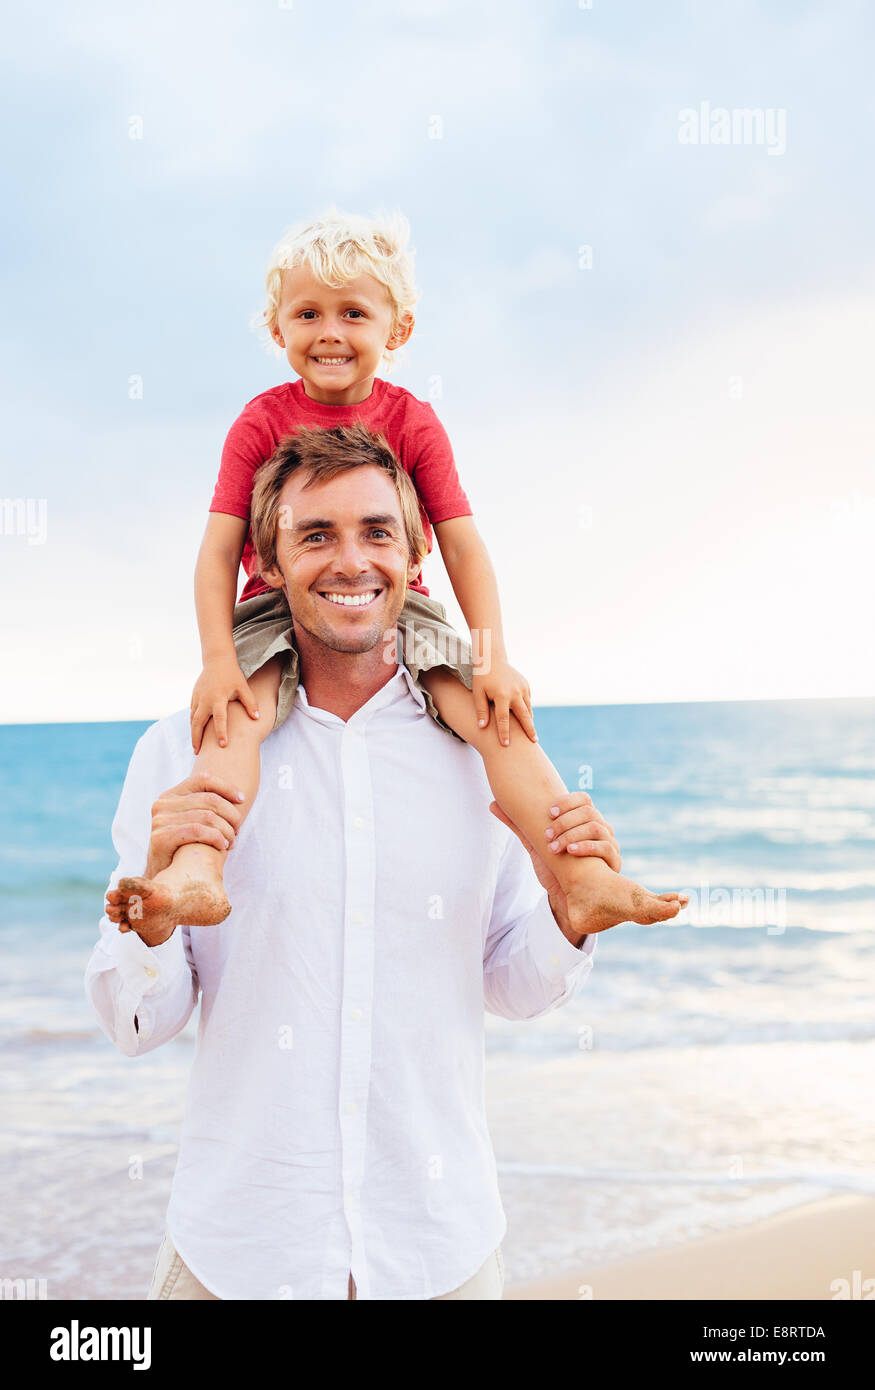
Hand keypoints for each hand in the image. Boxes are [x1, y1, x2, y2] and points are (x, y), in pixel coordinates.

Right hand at [142, 772, 244, 879]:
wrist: (164, 877)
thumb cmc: (185, 848)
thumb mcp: (195, 822)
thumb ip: (207, 807)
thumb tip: (239, 798)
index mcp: (171, 795)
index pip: (203, 779)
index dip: (226, 787)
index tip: (242, 800)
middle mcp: (162, 804)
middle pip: (209, 799)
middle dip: (231, 814)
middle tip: (238, 830)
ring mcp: (159, 821)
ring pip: (206, 816)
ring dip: (226, 830)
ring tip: (231, 841)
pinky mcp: (160, 838)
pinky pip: (197, 830)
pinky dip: (215, 837)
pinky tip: (222, 845)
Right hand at [190, 656, 259, 751]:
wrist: (217, 660)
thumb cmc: (233, 675)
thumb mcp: (243, 688)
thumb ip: (250, 703)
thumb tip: (257, 718)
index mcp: (218, 698)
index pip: (220, 718)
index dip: (221, 732)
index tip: (222, 745)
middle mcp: (205, 700)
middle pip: (197, 723)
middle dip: (197, 739)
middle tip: (198, 753)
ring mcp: (197, 698)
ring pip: (192, 719)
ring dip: (193, 733)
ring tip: (196, 747)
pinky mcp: (194, 697)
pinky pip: (191, 713)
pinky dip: (193, 724)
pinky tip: (196, 733)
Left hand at [473, 660, 536, 746]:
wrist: (492, 659)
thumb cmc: (482, 678)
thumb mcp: (477, 693)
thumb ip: (481, 710)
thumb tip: (482, 727)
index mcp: (501, 695)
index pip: (503, 719)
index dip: (504, 732)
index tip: (506, 744)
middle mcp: (515, 692)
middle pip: (524, 715)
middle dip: (529, 729)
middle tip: (534, 742)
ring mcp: (522, 687)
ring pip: (528, 708)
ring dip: (530, 721)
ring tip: (532, 735)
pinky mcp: (526, 685)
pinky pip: (527, 701)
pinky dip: (527, 710)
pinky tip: (527, 720)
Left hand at [488, 792, 620, 943]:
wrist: (568, 901)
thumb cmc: (555, 869)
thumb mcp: (535, 844)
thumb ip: (519, 825)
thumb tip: (492, 804)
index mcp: (584, 821)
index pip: (583, 799)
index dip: (567, 802)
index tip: (548, 812)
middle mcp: (600, 830)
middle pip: (589, 812)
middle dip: (565, 822)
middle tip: (547, 835)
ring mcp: (609, 845)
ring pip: (598, 827)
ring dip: (573, 835)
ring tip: (555, 847)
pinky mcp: (613, 864)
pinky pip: (607, 848)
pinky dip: (588, 847)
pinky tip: (571, 852)